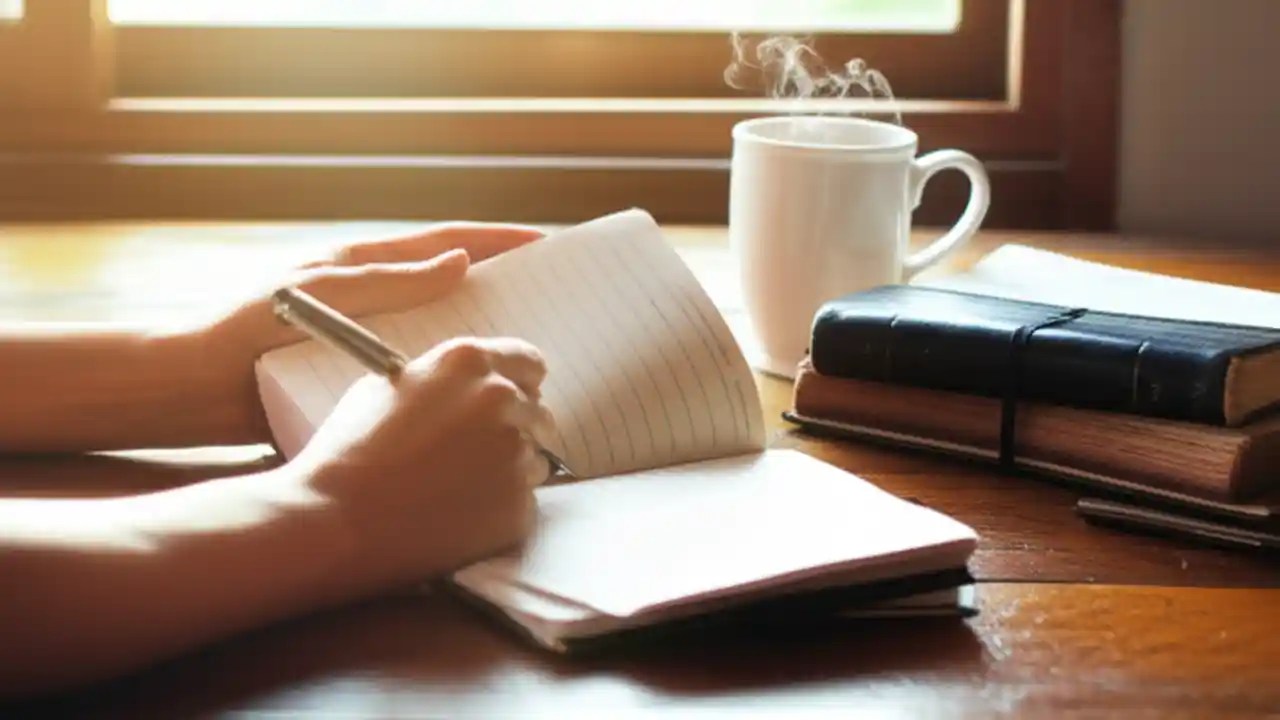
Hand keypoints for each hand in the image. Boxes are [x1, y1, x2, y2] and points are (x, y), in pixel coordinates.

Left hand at [181, 223, 542, 444]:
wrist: (193, 387)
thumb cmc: (247, 328)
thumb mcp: (323, 293)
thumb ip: (390, 279)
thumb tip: (460, 262)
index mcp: (364, 266)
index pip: (445, 244)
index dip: (496, 242)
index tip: (545, 244)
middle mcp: (374, 300)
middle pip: (451, 290)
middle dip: (501, 292)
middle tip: (552, 305)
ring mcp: (369, 342)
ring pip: (440, 338)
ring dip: (480, 344)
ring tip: (527, 361)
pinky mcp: (358, 382)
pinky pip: (417, 379)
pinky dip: (449, 385)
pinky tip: (477, 405)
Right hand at [288, 337, 554, 594]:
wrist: (336, 522)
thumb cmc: (347, 452)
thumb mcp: (386, 388)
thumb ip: (439, 381)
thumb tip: (462, 390)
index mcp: (468, 363)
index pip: (529, 363)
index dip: (520, 383)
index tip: (512, 399)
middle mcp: (502, 402)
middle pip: (537, 413)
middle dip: (515, 429)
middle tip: (475, 454)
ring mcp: (515, 456)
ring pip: (534, 460)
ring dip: (508, 471)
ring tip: (455, 489)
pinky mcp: (518, 506)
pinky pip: (522, 504)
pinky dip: (499, 510)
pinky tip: (456, 516)